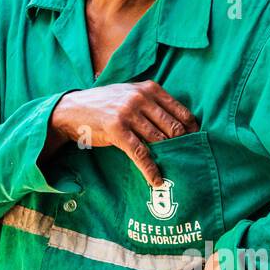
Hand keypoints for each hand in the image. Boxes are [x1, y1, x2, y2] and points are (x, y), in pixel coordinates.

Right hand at [45, 80, 196, 186]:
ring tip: (174, 172)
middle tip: (187, 161)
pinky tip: (156, 180)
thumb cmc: (106, 104)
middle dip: (182, 146)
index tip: (197, 143)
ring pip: (158, 141)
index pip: (181, 112)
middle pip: (173, 128)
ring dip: (167, 159)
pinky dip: (150, 169)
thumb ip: (153, 103)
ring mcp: (128, 114)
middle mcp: (140, 98)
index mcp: (149, 88)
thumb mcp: (131, 93)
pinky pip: (140, 153)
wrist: (72, 110)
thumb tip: (180, 123)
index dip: (192, 130)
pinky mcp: (117, 131)